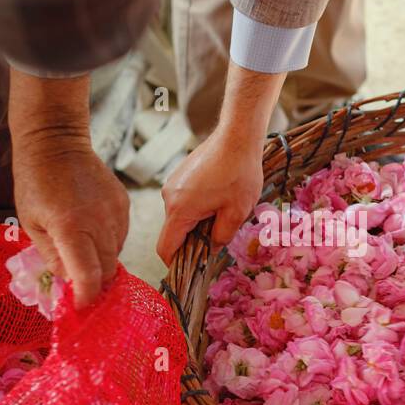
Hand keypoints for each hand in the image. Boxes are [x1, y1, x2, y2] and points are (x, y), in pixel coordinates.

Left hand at [13, 133, 128, 307]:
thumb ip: (52, 257)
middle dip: (94, 282)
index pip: (88, 276)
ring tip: (83, 251)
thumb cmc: (35, 183)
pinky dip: (108, 243)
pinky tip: (91, 231)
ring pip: (116, 254)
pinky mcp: (124, 203)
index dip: (86, 297)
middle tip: (78, 283)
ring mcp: (116, 211)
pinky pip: (121, 235)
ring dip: (101, 261)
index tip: (79, 306)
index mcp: (71, 228)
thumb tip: (69, 284)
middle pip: (107, 270)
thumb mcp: (32, 224)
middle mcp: (99, 221)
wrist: (56, 142)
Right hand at [157, 126, 264, 264]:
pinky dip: (196, 205)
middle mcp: (169, 197)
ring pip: (179, 215)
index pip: (165, 248)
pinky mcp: (179, 175)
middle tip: (219, 234)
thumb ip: (220, 236)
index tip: (190, 269)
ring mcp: (172, 184)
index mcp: (179, 210)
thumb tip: (210, 248)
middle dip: (193, 238)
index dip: (176, 263)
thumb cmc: (239, 173)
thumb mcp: (236, 213)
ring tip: (223, 209)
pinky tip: (218, 196)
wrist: (237, 136)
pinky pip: (183, 199)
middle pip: (174, 231)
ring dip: (197, 220)